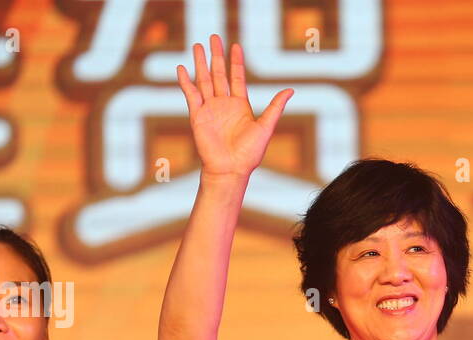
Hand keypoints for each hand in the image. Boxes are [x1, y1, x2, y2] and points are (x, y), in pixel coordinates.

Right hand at [176, 34, 292, 179]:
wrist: (230, 169)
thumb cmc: (249, 153)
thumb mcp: (265, 127)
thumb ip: (275, 107)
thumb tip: (290, 90)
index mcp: (240, 105)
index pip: (237, 77)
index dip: (236, 61)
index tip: (235, 45)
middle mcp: (224, 104)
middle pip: (218, 74)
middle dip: (216, 55)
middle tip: (214, 37)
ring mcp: (210, 109)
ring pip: (204, 80)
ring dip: (200, 63)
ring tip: (197, 46)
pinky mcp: (197, 116)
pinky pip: (191, 95)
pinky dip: (186, 82)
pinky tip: (182, 68)